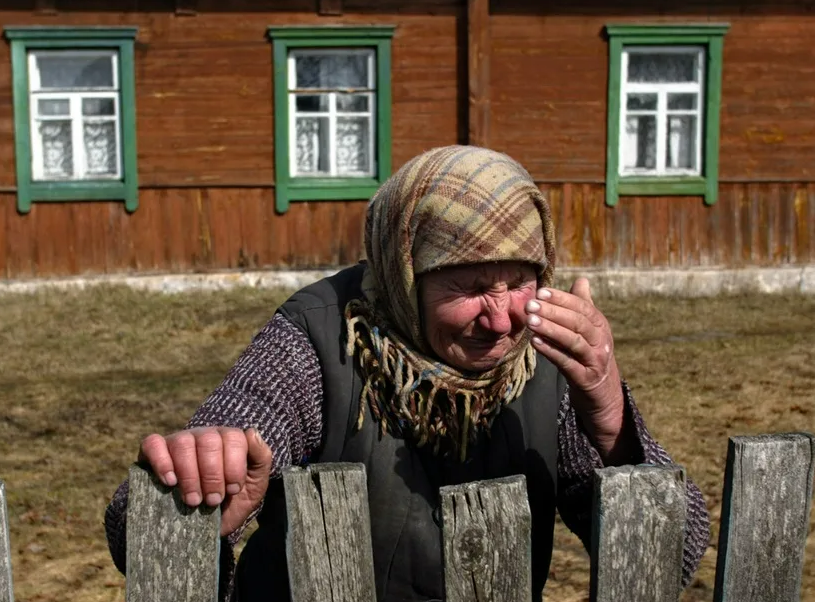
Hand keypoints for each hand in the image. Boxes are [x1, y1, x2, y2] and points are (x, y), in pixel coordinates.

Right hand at [139, 427, 271, 535]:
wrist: (205, 525)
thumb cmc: (231, 501)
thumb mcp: (255, 484)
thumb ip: (261, 458)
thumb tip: (252, 432)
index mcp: (230, 439)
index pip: (234, 438)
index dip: (234, 466)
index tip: (233, 490)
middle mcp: (205, 434)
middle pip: (208, 441)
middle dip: (212, 476)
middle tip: (212, 500)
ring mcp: (180, 440)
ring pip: (183, 443)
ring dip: (189, 475)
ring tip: (193, 500)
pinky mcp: (155, 451)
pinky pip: (153, 444)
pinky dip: (161, 462)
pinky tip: (170, 482)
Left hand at [524, 278, 628, 462]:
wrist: (604, 396)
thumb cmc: (591, 356)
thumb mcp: (591, 331)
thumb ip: (584, 306)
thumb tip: (582, 280)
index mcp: (601, 326)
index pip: (582, 307)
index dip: (561, 298)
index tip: (540, 292)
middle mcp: (602, 341)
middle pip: (577, 322)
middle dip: (553, 312)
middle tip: (530, 304)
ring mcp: (595, 361)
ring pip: (573, 341)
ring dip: (551, 330)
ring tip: (530, 321)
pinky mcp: (586, 379)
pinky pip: (567, 363)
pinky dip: (551, 352)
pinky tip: (535, 343)